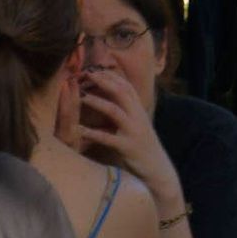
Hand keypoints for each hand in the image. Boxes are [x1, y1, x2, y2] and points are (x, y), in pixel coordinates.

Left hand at [75, 59, 173, 184]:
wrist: (157, 168)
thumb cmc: (143, 146)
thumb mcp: (137, 124)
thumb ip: (126, 111)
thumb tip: (109, 98)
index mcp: (139, 110)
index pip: (126, 86)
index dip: (110, 75)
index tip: (94, 69)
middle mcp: (138, 117)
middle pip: (121, 92)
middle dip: (104, 81)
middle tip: (86, 75)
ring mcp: (133, 131)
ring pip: (115, 111)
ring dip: (97, 102)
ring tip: (81, 97)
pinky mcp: (127, 147)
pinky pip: (108, 138)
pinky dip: (92, 133)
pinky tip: (79, 130)